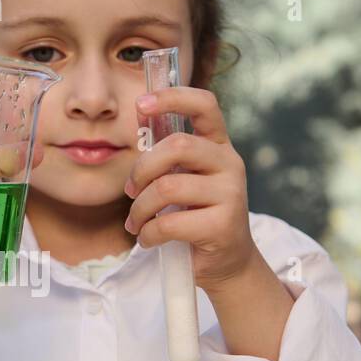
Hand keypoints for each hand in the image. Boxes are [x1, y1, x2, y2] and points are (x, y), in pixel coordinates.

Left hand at [123, 87, 259, 292]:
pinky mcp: (223, 225)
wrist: (227, 262)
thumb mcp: (184, 180)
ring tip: (136, 223)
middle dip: (142, 169)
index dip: (173, 97)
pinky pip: (169, 223)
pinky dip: (148, 234)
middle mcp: (230, 164)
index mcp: (218, 146)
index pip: (205, 106)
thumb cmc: (196, 217)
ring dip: (140, 208)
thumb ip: (167, 157)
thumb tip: (139, 121)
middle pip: (178, 146)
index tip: (141, 104)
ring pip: (167, 187)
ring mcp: (231, 194)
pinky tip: (148, 240)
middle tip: (130, 191)